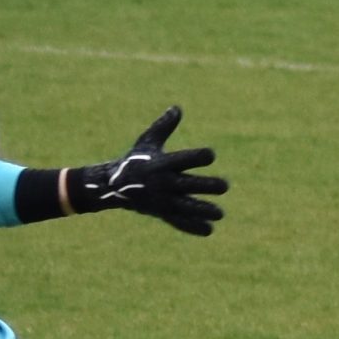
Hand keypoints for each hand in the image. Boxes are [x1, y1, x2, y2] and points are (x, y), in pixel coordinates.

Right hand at [65, 106, 228, 235]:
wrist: (114, 185)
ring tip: (220, 214)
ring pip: (185, 207)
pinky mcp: (161, 213)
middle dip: (206, 186)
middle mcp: (163, 183)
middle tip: (225, 186)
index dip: (197, 157)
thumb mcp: (147, 141)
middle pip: (187, 185)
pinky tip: (209, 230)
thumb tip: (177, 108)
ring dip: (203, 210)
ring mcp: (162, 200)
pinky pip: (178, 222)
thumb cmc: (136, 159)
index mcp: (161, 164)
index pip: (182, 159)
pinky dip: (192, 227)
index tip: (211, 155)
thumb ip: (164, 127)